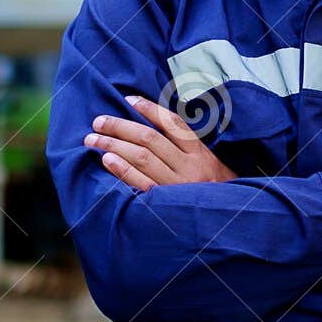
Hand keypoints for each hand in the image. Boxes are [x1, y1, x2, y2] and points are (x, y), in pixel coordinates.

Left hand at [85, 95, 237, 190]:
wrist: (228, 222)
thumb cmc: (215, 191)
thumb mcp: (209, 164)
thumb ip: (187, 147)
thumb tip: (155, 125)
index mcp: (200, 153)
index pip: (173, 124)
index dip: (150, 109)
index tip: (129, 99)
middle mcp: (189, 166)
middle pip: (150, 139)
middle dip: (121, 127)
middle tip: (98, 121)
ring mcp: (178, 185)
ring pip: (143, 158)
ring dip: (114, 145)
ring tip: (93, 139)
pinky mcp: (167, 204)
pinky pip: (141, 183)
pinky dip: (123, 170)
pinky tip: (107, 160)